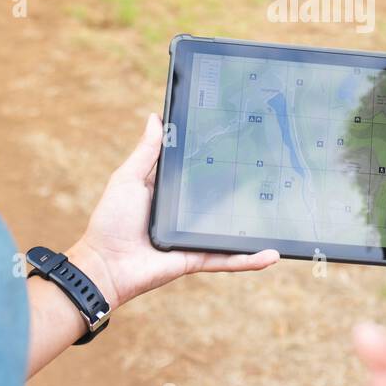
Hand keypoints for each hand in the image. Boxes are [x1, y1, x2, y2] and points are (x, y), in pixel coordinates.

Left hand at [70, 113, 278, 308]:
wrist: (103, 267)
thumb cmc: (110, 221)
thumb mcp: (128, 179)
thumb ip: (146, 152)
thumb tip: (156, 117)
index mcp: (169, 193)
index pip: (197, 172)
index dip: (216, 158)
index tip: (239, 140)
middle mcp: (184, 214)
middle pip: (219, 200)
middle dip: (245, 190)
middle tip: (271, 171)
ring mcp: (193, 237)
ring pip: (230, 231)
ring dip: (256, 229)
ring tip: (282, 215)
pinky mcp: (196, 257)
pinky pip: (227, 258)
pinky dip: (249, 259)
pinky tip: (272, 255)